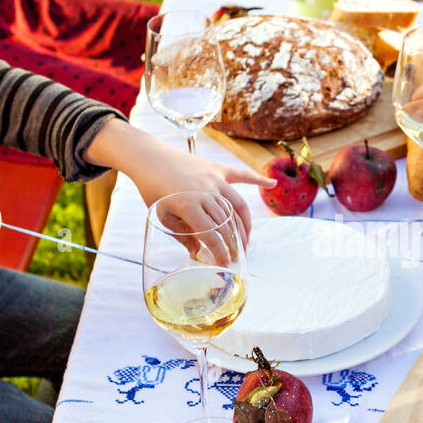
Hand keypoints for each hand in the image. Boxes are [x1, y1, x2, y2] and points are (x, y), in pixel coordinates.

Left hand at [119, 137, 274, 246]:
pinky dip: (257, 179)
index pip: (211, 234)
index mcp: (188, 205)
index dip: (220, 251)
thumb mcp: (162, 216)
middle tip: (237, 256)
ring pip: (236, 205)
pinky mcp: (216, 169)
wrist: (150, 159)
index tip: (224, 264)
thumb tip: (198, 253)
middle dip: (234, 243)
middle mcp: (205, 191)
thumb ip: (182, 235)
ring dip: (244, 224)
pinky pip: (240, 175)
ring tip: (246, 240)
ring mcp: (213, 179)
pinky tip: (272, 184)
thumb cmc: (153, 189)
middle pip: (227, 222)